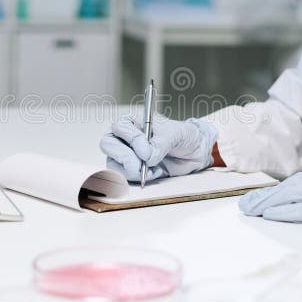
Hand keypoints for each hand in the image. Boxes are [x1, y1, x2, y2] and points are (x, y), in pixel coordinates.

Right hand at [100, 112, 217, 182]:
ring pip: (113, 164)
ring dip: (133, 171)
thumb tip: (147, 156)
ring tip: (153, 170)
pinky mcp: (131, 171)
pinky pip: (124, 178)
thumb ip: (160, 143)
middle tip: (142, 166)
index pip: (119, 128)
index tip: (147, 152)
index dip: (132, 141)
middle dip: (125, 158)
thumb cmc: (183, 136)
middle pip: (108, 145)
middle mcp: (124, 137)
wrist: (193, 153)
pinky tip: (154, 174)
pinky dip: (138, 179)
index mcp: (132, 122)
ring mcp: (125, 155)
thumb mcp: (176, 134)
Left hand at [239, 162, 301, 244]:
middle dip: (264, 197)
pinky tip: (267, 214)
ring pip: (287, 197)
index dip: (276, 192)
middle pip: (287, 188)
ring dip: (266, 204)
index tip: (261, 198)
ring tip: (250, 209)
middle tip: (246, 204)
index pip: (295, 183)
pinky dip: (281, 212)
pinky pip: (298, 211)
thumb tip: (299, 203)